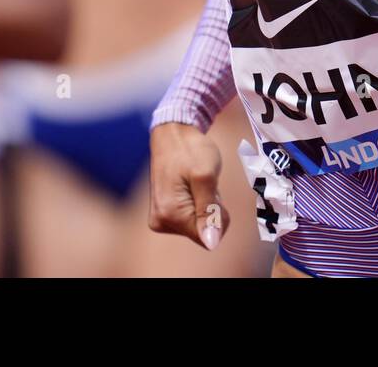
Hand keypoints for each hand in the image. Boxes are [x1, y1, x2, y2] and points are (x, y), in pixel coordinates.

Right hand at [147, 122, 229, 249]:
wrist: (173, 133)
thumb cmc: (190, 149)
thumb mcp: (206, 176)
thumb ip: (208, 210)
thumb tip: (211, 243)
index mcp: (170, 215)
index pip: (208, 237)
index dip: (218, 216)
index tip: (213, 192)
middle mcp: (160, 221)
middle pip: (202, 232)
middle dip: (211, 210)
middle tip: (205, 184)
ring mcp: (160, 217)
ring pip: (198, 224)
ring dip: (205, 205)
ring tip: (197, 182)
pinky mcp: (163, 211)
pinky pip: (190, 217)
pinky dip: (198, 203)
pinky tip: (192, 185)